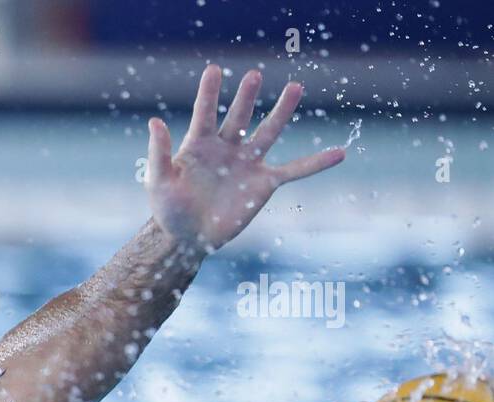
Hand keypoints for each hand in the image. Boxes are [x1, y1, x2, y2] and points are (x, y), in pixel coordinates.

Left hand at [146, 64, 345, 251]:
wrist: (188, 239)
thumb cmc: (168, 210)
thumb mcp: (158, 181)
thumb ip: (159, 152)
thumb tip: (154, 121)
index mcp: (199, 145)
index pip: (205, 113)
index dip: (209, 93)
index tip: (213, 70)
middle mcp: (226, 148)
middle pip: (238, 116)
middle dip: (245, 97)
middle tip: (253, 75)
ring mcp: (247, 164)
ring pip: (268, 132)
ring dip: (281, 111)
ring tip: (295, 87)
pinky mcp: (263, 184)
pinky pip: (295, 171)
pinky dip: (316, 163)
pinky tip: (339, 153)